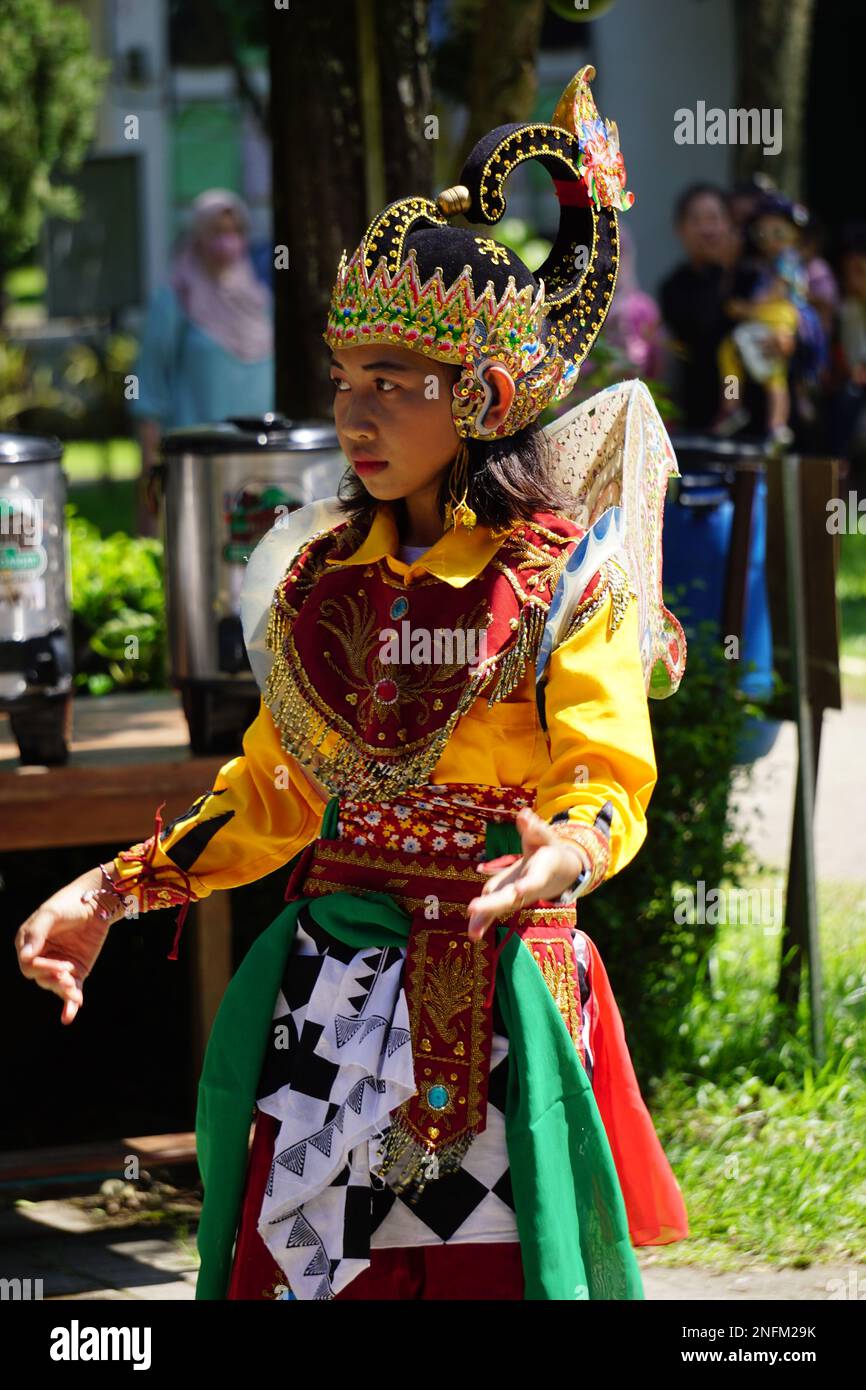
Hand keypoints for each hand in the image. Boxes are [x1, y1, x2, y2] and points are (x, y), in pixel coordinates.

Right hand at [15, 865, 127, 1024]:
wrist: (99, 901)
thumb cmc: (70, 902)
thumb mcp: (51, 913)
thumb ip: (37, 932)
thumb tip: (25, 957)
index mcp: (29, 943)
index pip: (28, 964)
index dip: (41, 968)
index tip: (59, 966)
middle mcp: (42, 956)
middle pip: (41, 977)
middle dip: (54, 978)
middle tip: (68, 974)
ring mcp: (60, 965)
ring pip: (56, 985)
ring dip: (63, 990)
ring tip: (74, 992)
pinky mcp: (77, 971)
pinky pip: (71, 992)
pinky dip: (69, 1005)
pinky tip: (68, 1017)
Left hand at [466, 808, 587, 940]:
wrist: (559, 872)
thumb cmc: (549, 849)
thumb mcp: (545, 836)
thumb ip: (534, 828)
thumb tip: (524, 815)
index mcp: (539, 872)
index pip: (533, 880)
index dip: (527, 886)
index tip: (519, 891)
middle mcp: (528, 889)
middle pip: (511, 899)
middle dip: (493, 905)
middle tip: (472, 909)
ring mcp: (517, 897)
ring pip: (501, 908)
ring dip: (485, 919)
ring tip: (472, 934)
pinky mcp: (507, 899)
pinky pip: (495, 911)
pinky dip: (483, 922)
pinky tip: (472, 934)